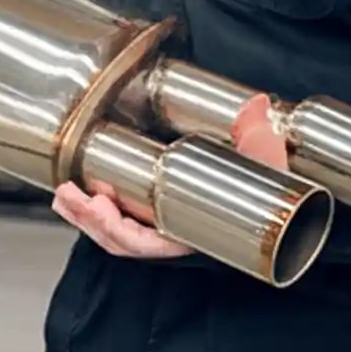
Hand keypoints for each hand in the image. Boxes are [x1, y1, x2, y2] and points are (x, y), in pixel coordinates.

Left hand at [52, 96, 290, 258]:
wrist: (285, 207)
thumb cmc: (278, 200)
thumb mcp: (271, 171)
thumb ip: (261, 143)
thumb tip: (255, 106)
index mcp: (194, 237)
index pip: (146, 244)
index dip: (118, 231)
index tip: (101, 206)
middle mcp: (175, 237)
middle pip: (120, 241)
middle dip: (91, 220)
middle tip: (73, 196)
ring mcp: (164, 228)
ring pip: (114, 233)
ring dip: (85, 215)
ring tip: (65, 195)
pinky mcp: (156, 214)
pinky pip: (120, 222)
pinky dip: (95, 210)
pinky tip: (77, 194)